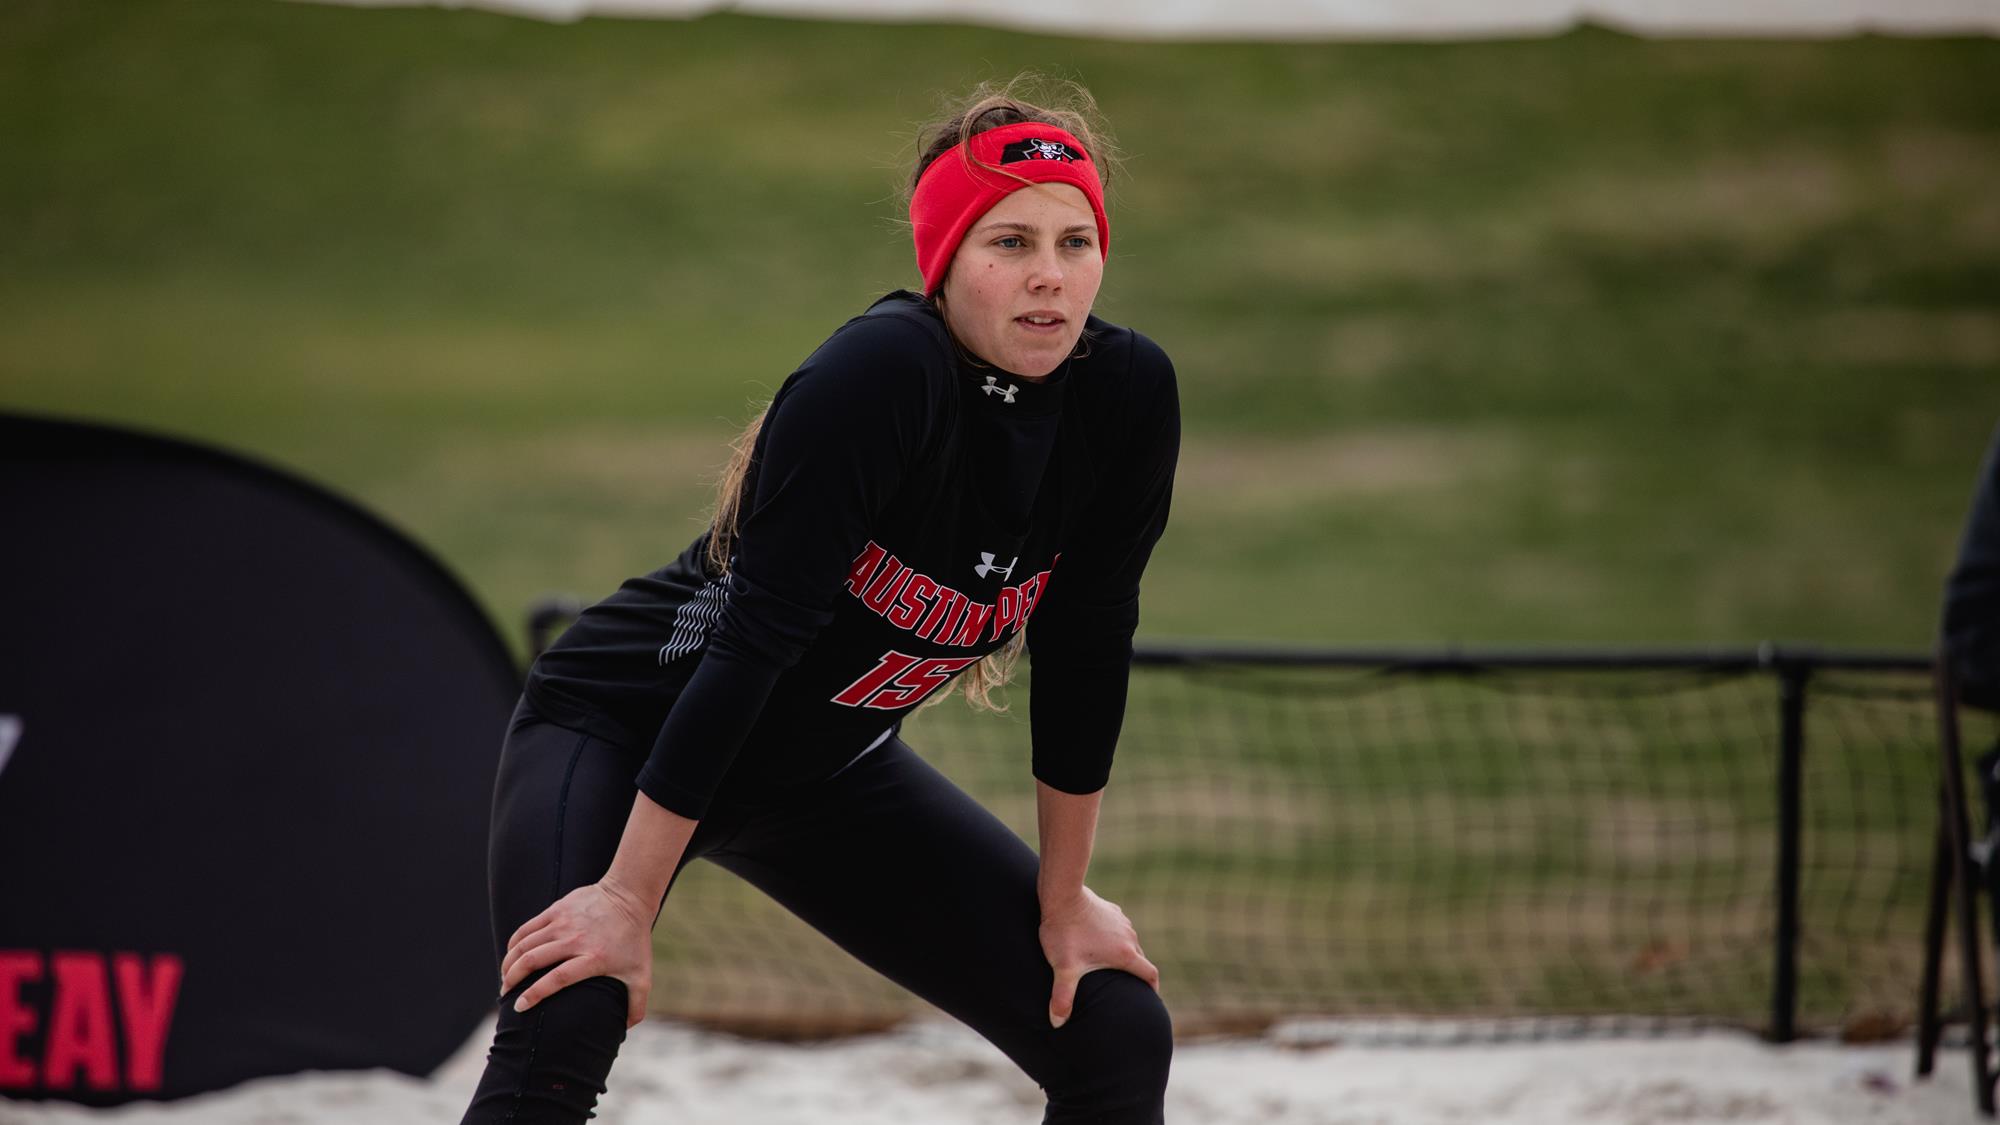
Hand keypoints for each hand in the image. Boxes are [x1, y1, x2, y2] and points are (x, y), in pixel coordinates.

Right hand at [500, 878, 654, 1028]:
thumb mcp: (641, 974)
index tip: (519, 1007)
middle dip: (512, 980)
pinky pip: (526, 929)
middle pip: (532, 960)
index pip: (557, 978)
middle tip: (506, 994)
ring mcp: (564, 922)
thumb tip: (625, 1031)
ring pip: (524, 945)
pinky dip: (514, 944)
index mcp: (594, 958)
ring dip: (509, 964)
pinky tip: (511, 957)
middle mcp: (575, 939)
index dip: (535, 994)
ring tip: (505, 978)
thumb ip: (637, 1005)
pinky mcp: (556, 910)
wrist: (629, 897)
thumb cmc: (634, 940)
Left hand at [1038, 886, 1159, 1027]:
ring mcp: (1121, 921)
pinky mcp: (1111, 910)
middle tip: (1127, 987)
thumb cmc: (1064, 932)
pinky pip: (1119, 928)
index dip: (1152, 989)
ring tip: (1112, 966)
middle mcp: (1129, 936)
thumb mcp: (1063, 968)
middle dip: (1136, 974)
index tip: (1150, 998)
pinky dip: (1115, 939)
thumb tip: (1057, 1023)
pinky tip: (1099, 942)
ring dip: (1125, 954)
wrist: (1061, 896)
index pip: (1150, 974)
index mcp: (1124, 953)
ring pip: (1130, 943)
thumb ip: (1062, 997)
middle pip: (1140, 960)